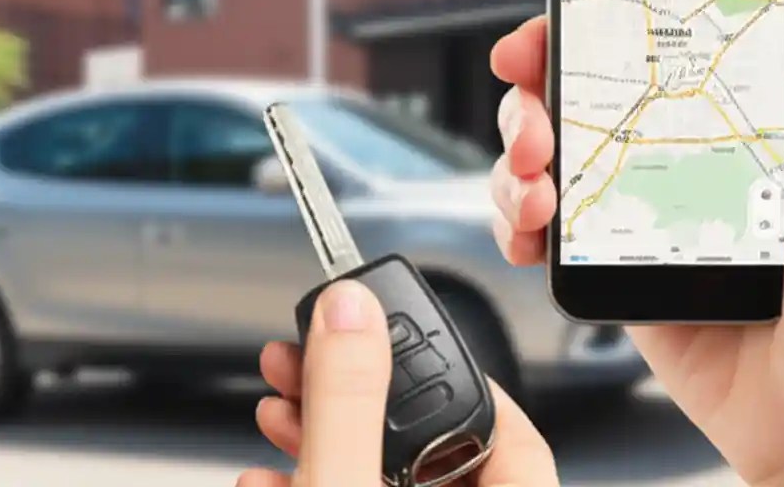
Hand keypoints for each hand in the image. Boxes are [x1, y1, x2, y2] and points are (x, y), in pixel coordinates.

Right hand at [237, 279, 558, 486]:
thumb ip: (349, 403)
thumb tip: (352, 314)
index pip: (514, 431)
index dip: (455, 373)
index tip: (394, 338)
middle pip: (434, 445)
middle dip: (358, 399)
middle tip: (309, 364)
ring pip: (386, 477)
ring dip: (324, 438)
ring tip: (276, 408)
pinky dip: (314, 483)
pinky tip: (269, 474)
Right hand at [489, 0, 783, 485]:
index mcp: (758, 125)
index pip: (666, 47)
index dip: (604, 27)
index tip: (554, 23)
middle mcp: (697, 162)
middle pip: (591, 96)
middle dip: (540, 93)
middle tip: (532, 120)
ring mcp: (652, 219)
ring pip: (556, 158)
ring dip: (517, 158)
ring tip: (529, 189)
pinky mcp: (619, 274)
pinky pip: (550, 231)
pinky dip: (515, 221)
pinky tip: (524, 231)